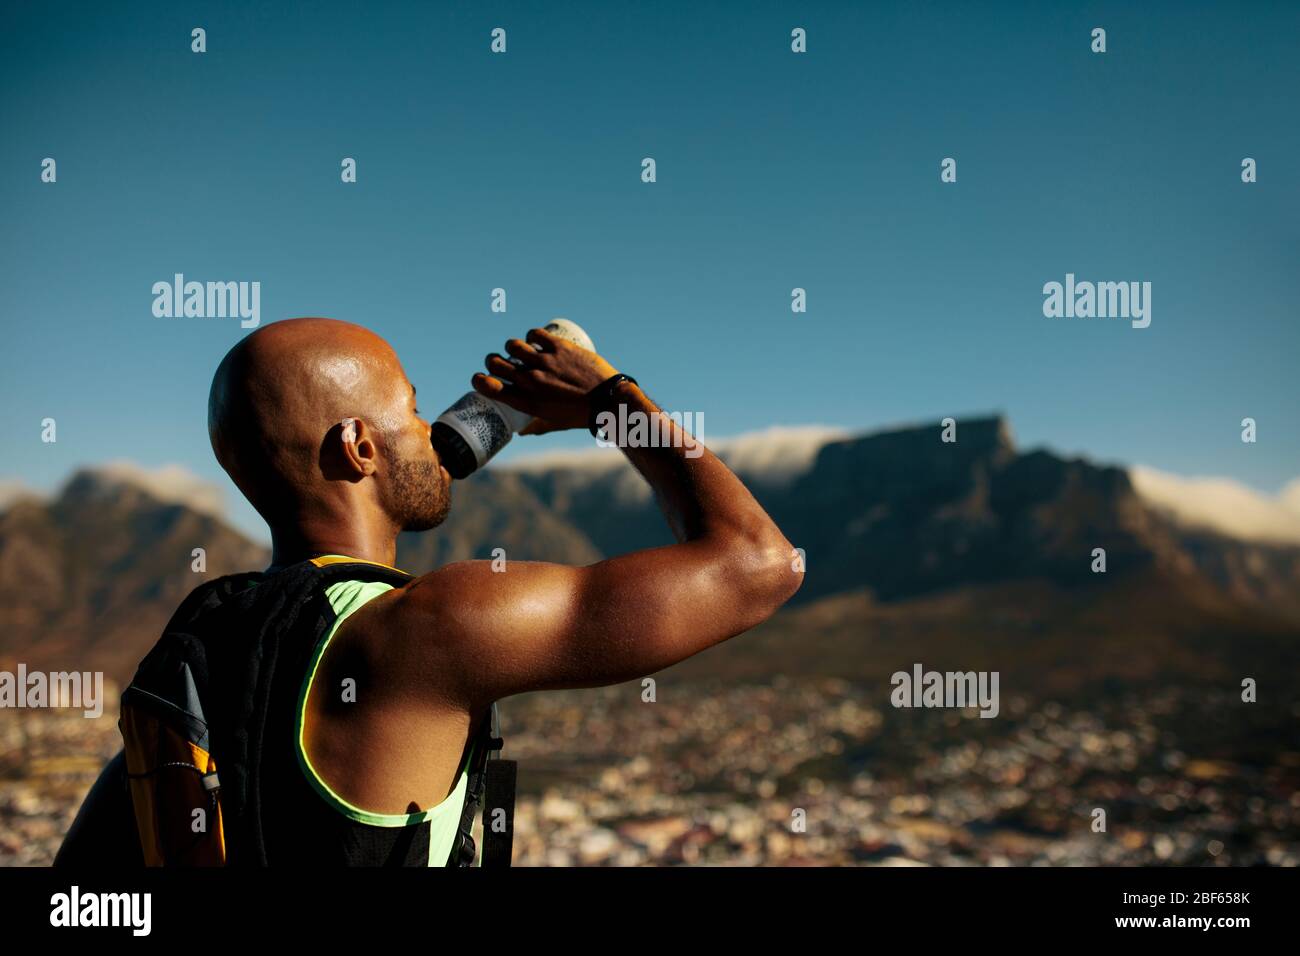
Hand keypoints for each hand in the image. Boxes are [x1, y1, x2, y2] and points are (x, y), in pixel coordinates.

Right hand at [472, 327, 619, 432]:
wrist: (608, 400)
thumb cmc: (580, 415)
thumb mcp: (553, 423)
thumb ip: (535, 427)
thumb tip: (521, 431)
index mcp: (526, 401)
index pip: (488, 386)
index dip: (479, 379)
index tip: (481, 378)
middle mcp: (530, 381)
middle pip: (495, 362)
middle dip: (494, 360)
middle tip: (502, 362)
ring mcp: (544, 362)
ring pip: (512, 345)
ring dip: (513, 347)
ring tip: (521, 350)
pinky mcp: (558, 347)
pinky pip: (534, 334)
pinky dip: (532, 336)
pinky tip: (535, 340)